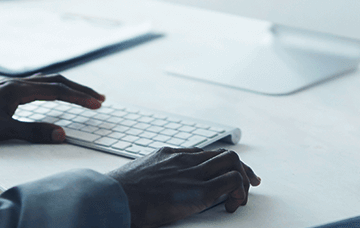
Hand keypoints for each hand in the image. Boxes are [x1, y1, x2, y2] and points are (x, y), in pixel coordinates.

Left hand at [0, 74, 105, 144]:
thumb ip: (32, 131)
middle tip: (99, 97)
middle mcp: (13, 84)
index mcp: (17, 89)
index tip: (99, 103)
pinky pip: (30, 86)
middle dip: (78, 89)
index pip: (57, 90)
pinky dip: (47, 88)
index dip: (80, 97)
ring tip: (78, 94)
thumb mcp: (1, 130)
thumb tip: (62, 133)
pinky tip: (44, 96)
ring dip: (63, 87)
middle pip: (54, 81)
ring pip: (42, 81)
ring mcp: (4, 87)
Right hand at [107, 147, 260, 227]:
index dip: (221, 165)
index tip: (230, 175)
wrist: (110, 198)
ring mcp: (191, 173)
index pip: (205, 153)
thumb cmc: (117, 194)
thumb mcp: (138, 178)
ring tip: (239, 199)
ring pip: (233, 162)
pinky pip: (230, 182)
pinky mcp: (197, 191)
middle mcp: (183, 159)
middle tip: (249, 185)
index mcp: (169, 155)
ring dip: (243, 180)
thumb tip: (157, 191)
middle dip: (242, 170)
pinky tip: (230, 206)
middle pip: (224, 154)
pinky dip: (238, 193)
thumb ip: (153, 178)